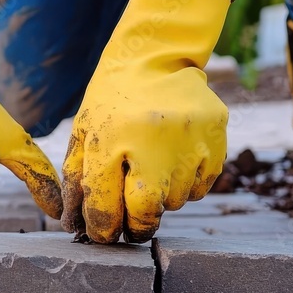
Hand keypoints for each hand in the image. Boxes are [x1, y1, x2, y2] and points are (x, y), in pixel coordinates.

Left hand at [62, 0, 231, 243]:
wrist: (156, 58)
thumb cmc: (112, 101)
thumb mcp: (84, 134)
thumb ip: (76, 181)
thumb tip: (75, 227)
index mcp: (110, 139)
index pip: (105, 207)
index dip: (102, 230)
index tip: (103, 234)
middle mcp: (152, 141)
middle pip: (146, 213)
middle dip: (136, 225)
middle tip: (131, 223)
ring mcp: (190, 141)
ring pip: (175, 202)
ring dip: (161, 198)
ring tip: (153, 168)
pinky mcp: (217, 140)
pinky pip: (200, 187)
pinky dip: (185, 184)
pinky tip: (175, 159)